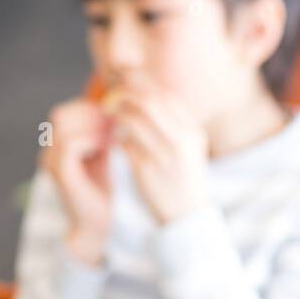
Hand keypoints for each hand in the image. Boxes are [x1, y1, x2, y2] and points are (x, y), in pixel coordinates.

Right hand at [44, 98, 114, 263]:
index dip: (88, 109)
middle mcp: (48, 152)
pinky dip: (91, 140)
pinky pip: (71, 143)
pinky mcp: (61, 172)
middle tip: (113, 124)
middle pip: (61, 113)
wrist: (96, 225)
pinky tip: (106, 148)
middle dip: (90, 114)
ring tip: (111, 137)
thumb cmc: (101, 191)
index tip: (112, 118)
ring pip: (64, 125)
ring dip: (92, 126)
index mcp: (55, 146)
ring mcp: (51, 161)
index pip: (64, 112)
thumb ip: (99, 133)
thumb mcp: (101, 155)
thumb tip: (112, 106)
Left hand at [104, 78, 209, 225]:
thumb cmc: (182, 179)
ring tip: (108, 118)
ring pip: (132, 117)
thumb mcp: (187, 147)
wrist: (187, 216)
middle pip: (146, 99)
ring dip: (115, 113)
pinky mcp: (147, 169)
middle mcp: (181, 138)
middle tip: (108, 99)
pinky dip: (116, 138)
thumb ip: (170, 123)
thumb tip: (141, 96)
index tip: (122, 83)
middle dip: (123, 93)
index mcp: (191, 129)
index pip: (162, 92)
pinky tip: (114, 142)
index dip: (139, 82)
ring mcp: (164, 153)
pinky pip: (124, 142)